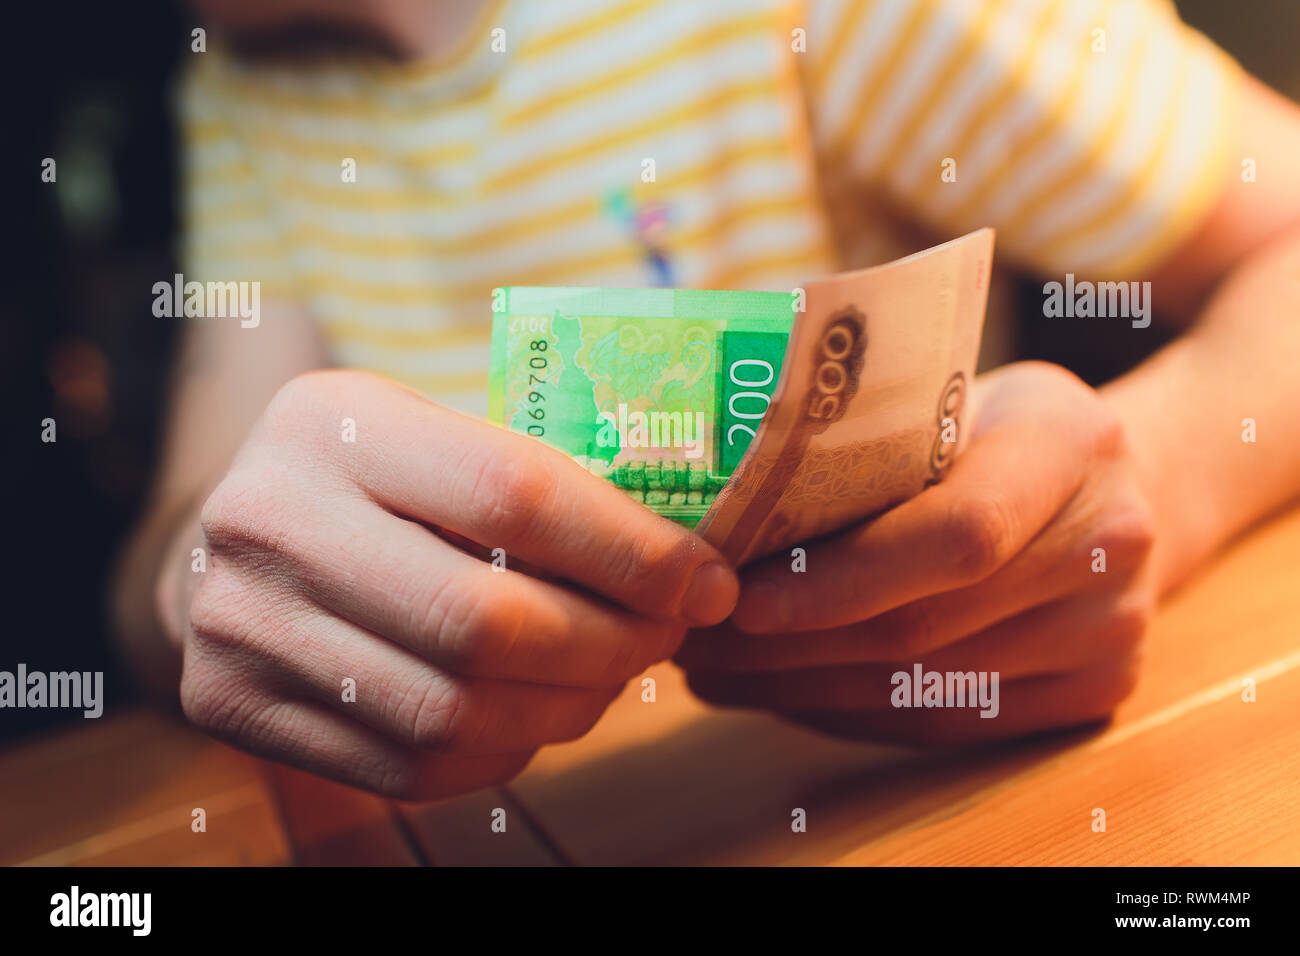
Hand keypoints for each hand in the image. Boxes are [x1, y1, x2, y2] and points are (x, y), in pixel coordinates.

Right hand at [168, 370, 737, 798]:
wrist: (218, 541)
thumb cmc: (366, 478)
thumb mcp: (429, 433)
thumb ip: (535, 477)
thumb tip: (687, 561)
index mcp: (330, 422)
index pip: (515, 494)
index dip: (633, 550)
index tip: (705, 581)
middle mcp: (268, 520)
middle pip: (485, 622)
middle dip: (611, 643)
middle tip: (667, 636)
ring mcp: (242, 624)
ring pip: (454, 710)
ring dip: (569, 707)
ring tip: (614, 676)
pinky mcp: (235, 706)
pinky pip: (412, 764)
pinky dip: (504, 748)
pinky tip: (537, 712)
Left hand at [676, 361, 1155, 742]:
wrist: (1127, 484)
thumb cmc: (1000, 426)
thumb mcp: (952, 394)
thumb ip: (869, 441)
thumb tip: (718, 507)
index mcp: (1075, 444)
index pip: (956, 532)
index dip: (842, 578)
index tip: (740, 601)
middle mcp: (1110, 544)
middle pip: (927, 625)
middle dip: (790, 646)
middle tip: (692, 641)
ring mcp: (1110, 631)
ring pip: (926, 691)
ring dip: (802, 690)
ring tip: (714, 671)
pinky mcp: (1094, 694)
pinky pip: (946, 726)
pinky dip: (849, 713)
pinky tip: (782, 693)